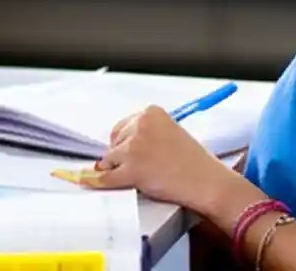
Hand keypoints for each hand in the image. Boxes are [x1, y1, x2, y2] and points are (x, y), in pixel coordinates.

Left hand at [83, 105, 254, 215]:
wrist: (205, 181)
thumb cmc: (194, 160)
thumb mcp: (170, 132)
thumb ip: (146, 133)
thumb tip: (118, 146)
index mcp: (151, 113)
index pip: (123, 126)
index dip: (126, 142)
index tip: (136, 152)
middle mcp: (140, 126)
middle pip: (114, 141)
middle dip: (120, 154)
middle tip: (141, 166)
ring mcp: (134, 148)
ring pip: (108, 160)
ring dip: (117, 169)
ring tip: (141, 176)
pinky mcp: (131, 170)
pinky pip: (105, 177)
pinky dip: (98, 182)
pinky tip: (90, 182)